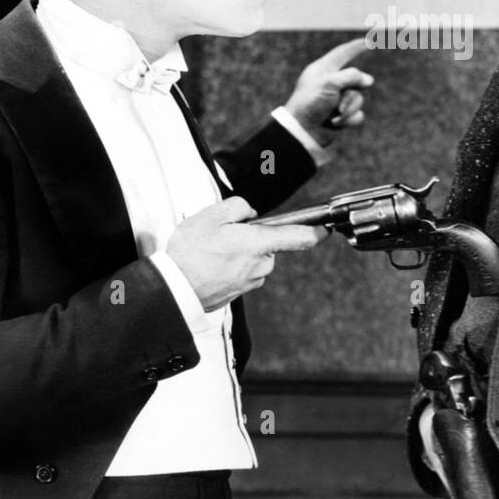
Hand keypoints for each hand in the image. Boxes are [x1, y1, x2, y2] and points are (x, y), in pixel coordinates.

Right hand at [165, 195, 326, 310]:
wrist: (173, 290)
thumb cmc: (190, 253)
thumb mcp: (211, 215)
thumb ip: (238, 207)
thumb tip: (249, 214)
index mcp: (259, 243)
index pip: (298, 237)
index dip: (315, 232)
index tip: (325, 229)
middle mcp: (260, 265)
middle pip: (268, 245)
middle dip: (251, 237)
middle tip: (223, 235)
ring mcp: (250, 281)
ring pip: (253, 258)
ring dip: (238, 253)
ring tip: (211, 252)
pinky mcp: (239, 292)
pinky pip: (241, 272)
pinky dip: (229, 266)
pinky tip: (209, 265)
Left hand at [284, 37, 374, 145]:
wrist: (302, 131)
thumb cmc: (310, 103)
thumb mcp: (330, 83)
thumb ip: (351, 77)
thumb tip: (368, 80)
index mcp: (323, 70)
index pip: (342, 53)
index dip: (355, 47)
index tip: (368, 41)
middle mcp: (331, 83)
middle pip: (355, 80)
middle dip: (351, 92)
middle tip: (343, 99)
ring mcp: (336, 100)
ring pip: (358, 99)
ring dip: (348, 108)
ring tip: (334, 115)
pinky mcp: (340, 116)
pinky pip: (357, 115)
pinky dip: (348, 119)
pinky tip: (334, 123)